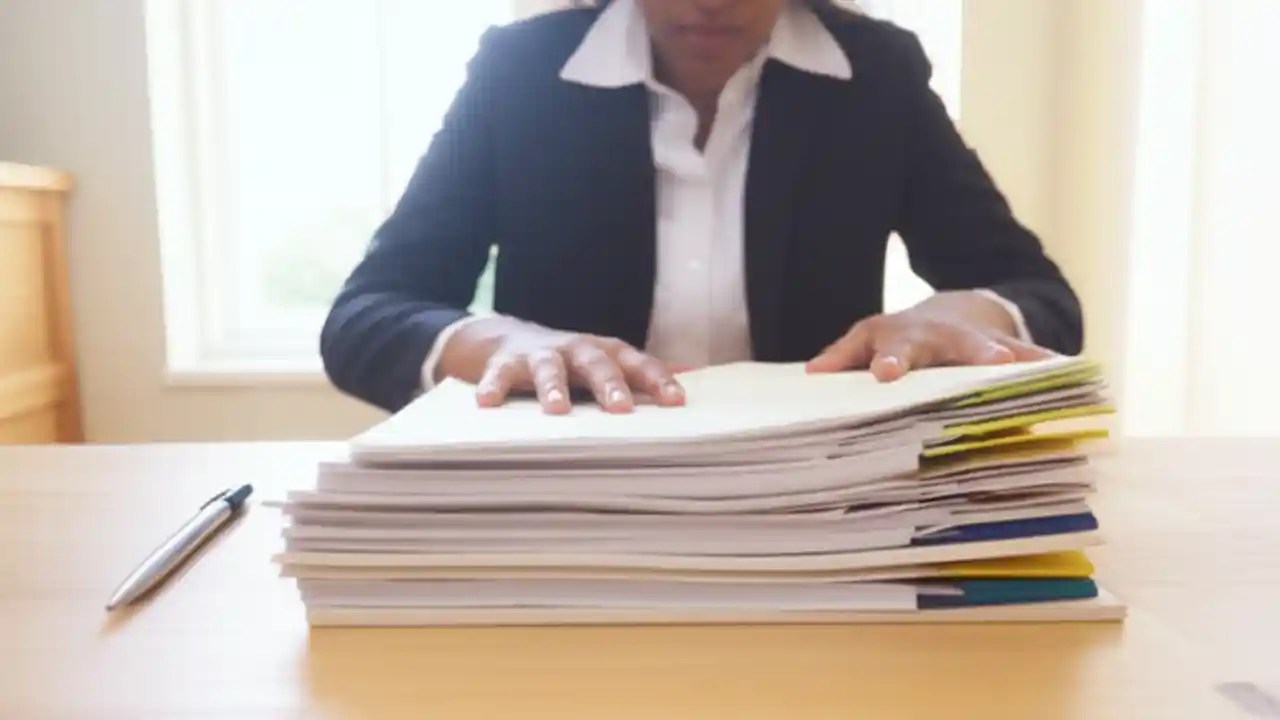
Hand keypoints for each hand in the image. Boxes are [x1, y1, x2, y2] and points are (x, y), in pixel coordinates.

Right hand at [436, 317, 685, 413]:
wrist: (508, 340)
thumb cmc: (569, 364)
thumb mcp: (604, 366)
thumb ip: (639, 378)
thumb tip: (689, 386)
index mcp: (605, 352)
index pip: (638, 363)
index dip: (658, 380)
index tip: (676, 401)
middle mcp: (576, 350)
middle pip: (597, 363)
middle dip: (609, 384)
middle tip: (621, 408)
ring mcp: (539, 356)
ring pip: (549, 368)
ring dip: (553, 386)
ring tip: (557, 410)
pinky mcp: (504, 364)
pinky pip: (497, 375)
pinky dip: (492, 387)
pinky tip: (486, 403)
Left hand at [805, 291, 1054, 380]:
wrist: (957, 310)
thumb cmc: (903, 336)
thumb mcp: (870, 338)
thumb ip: (845, 356)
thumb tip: (812, 373)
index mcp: (903, 338)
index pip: (892, 349)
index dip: (889, 361)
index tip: (885, 374)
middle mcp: (943, 337)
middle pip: (952, 345)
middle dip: (966, 355)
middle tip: (981, 364)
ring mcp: (979, 340)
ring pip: (995, 348)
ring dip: (1009, 357)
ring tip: (1021, 366)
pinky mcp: (1010, 346)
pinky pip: (1031, 356)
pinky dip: (1047, 364)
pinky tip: (1071, 371)